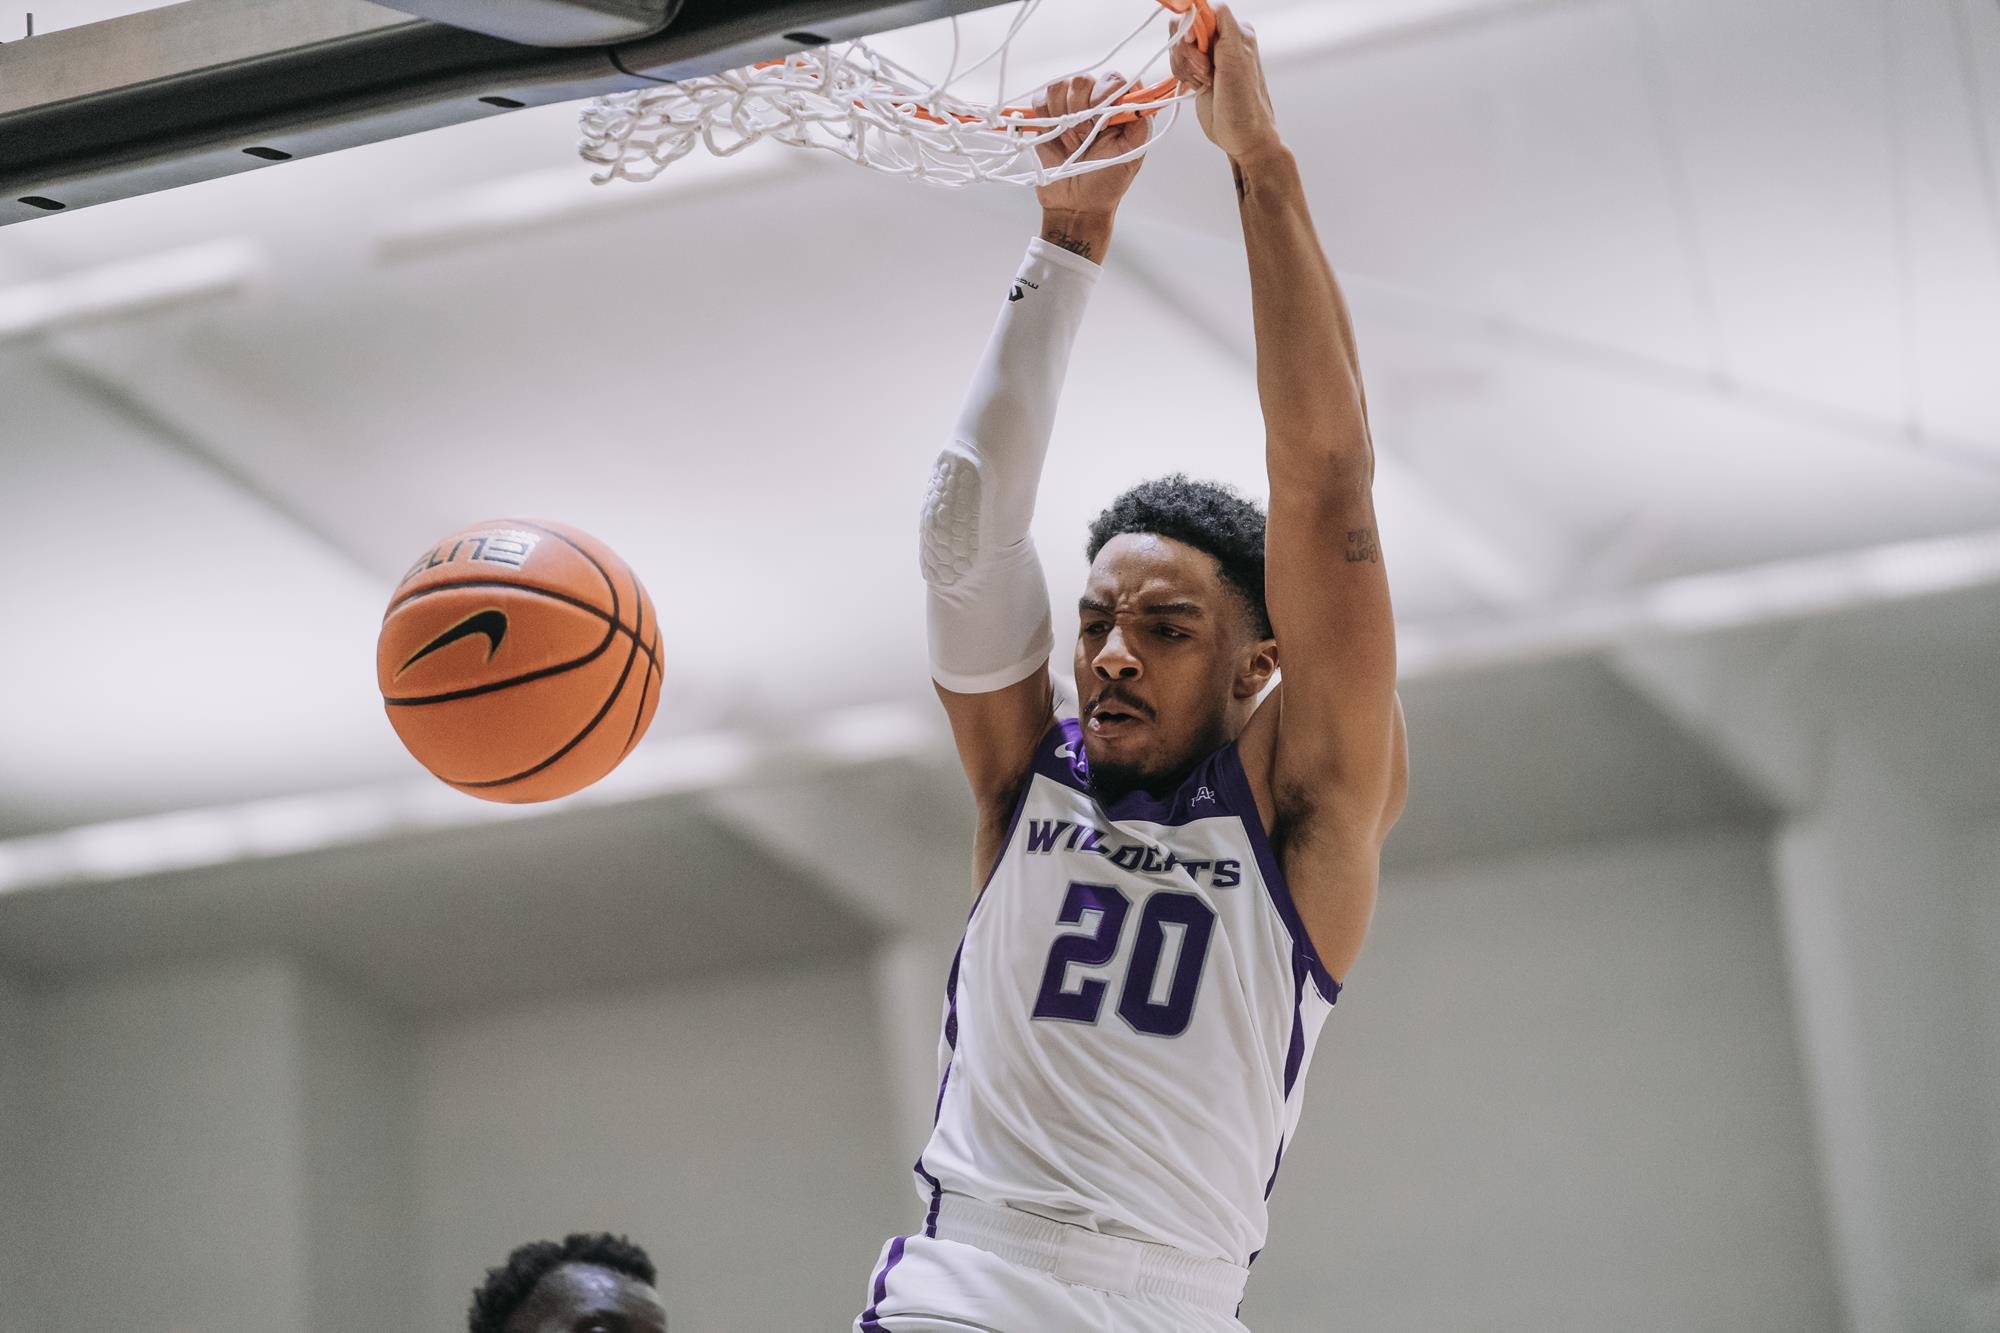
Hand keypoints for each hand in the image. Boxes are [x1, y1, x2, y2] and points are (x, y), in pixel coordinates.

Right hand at [1029, 73, 1151, 216]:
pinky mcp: (1047, 113)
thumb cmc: (1107, 181)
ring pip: (1061, 85)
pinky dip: (1045, 114)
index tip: (1102, 123)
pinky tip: (1055, 134)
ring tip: (1072, 142)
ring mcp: (1070, 104)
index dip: (1105, 95)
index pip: (1115, 79)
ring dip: (1064, 116)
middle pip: (1083, 80)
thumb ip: (1140, 125)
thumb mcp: (1132, 155)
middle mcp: (1096, 100)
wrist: (1076, 203)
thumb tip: (1138, 100)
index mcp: (1120, 107)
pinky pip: (1041, 96)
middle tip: (1085, 139)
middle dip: (1081, 112)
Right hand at [1170, 4, 1280, 162]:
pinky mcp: (1197, 70)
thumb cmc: (1245, 106)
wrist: (1241, 138)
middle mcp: (1222, 39)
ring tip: (1204, 82)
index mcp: (1236, 30)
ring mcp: (1208, 55)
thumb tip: (1204, 3)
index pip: (1202, 11)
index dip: (1192, 28)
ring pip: (1177, 45)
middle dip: (1188, 52)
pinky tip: (1198, 87)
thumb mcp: (1236, 60)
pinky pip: (1177, 61)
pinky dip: (1182, 75)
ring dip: (1185, 66)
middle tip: (1205, 72)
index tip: (1195, 47)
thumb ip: (1223, 26)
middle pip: (1185, 27)